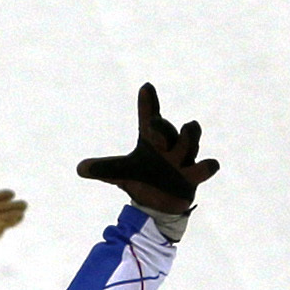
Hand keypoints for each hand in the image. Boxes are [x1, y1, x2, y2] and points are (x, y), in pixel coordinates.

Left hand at [76, 83, 218, 214]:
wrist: (159, 203)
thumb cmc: (141, 179)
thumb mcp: (121, 174)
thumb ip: (104, 169)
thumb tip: (79, 169)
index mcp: (150, 140)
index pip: (149, 116)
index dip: (148, 103)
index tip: (146, 87)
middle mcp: (168, 144)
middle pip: (168, 128)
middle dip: (162, 127)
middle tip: (153, 126)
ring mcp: (183, 158)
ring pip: (191, 140)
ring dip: (188, 140)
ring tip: (181, 150)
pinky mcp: (194, 176)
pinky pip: (206, 167)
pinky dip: (208, 166)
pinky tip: (211, 164)